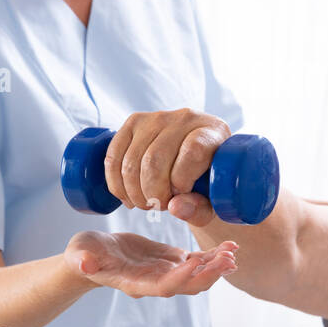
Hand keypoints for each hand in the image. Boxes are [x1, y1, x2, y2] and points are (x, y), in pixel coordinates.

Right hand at [64, 231, 238, 298]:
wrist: (92, 256)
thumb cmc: (83, 255)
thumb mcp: (79, 254)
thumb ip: (82, 260)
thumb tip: (85, 265)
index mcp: (136, 283)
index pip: (164, 286)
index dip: (180, 278)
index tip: (195, 263)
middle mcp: (156, 282)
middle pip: (189, 285)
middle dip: (209, 275)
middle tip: (228, 260)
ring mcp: (167, 272)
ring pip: (198, 275)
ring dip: (217, 266)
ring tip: (233, 252)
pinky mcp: (172, 260)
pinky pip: (198, 262)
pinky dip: (214, 256)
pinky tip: (230, 247)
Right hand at [104, 108, 229, 211]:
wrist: (199, 159)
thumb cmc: (209, 182)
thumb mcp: (214, 201)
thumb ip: (200, 208)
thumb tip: (174, 207)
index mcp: (212, 132)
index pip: (193, 151)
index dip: (181, 180)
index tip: (180, 194)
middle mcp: (185, 119)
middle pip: (155, 159)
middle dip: (153, 193)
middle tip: (161, 205)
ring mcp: (156, 118)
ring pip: (132, 161)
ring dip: (135, 193)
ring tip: (148, 202)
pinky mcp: (134, 123)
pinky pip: (113, 156)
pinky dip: (116, 183)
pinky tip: (128, 197)